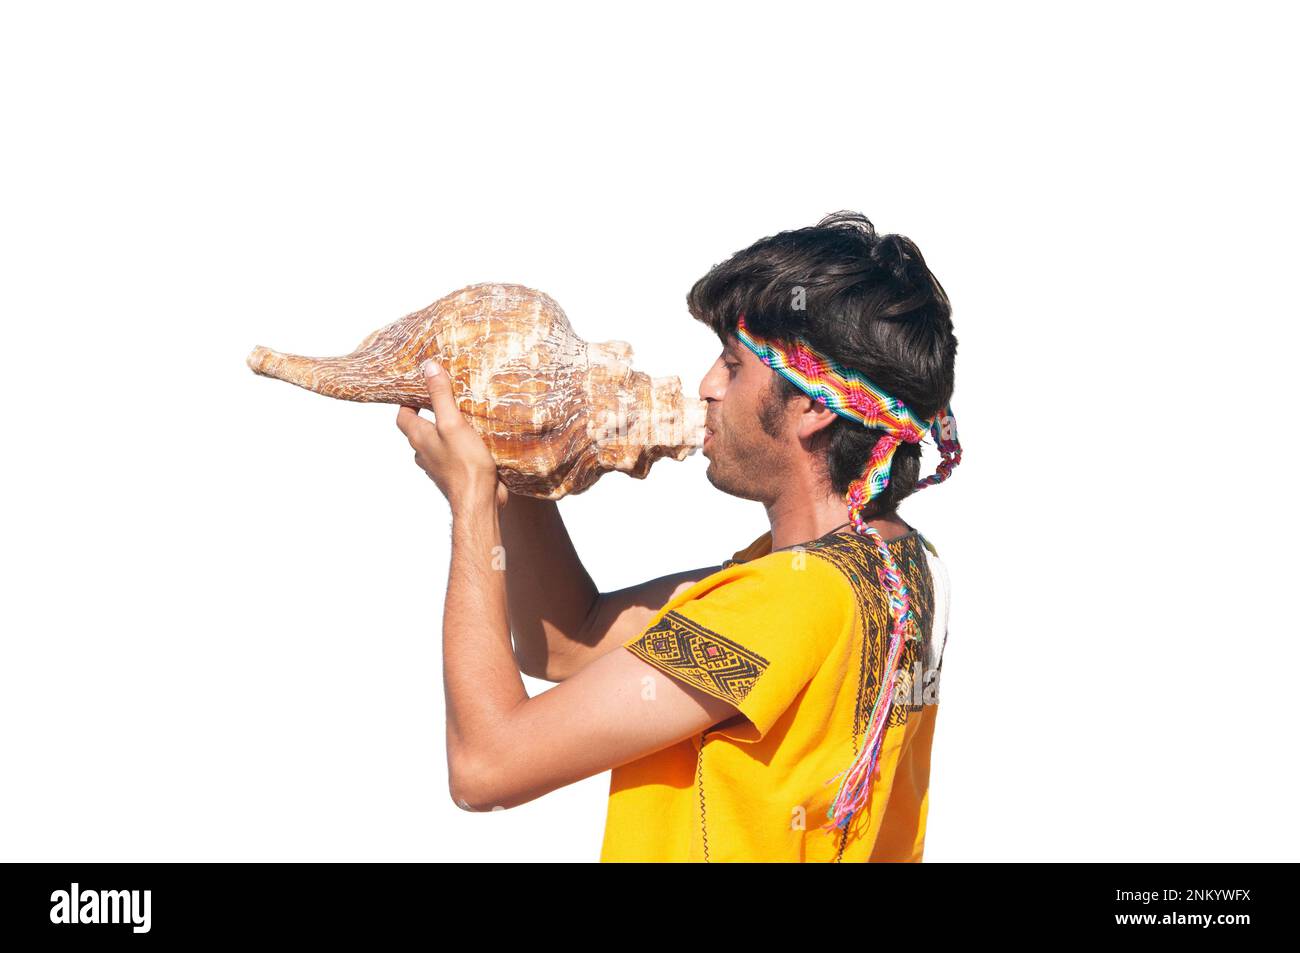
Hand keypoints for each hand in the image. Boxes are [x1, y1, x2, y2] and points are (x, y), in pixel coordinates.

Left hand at [396, 359, 499, 511]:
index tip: (418, 387)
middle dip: (428, 412)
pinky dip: (458, 444)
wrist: (479, 501)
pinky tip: (475, 439)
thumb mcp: (452, 423)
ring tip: (460, 415)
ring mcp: (439, 465)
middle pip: (418, 428)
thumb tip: (429, 367)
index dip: (407, 400)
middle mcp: (424, 452)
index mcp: (418, 438)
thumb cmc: (464, 464)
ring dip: (444, 430)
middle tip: (442, 397)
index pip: (402, 415)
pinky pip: (452, 454)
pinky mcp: (455, 474)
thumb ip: (440, 396)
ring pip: (435, 443)